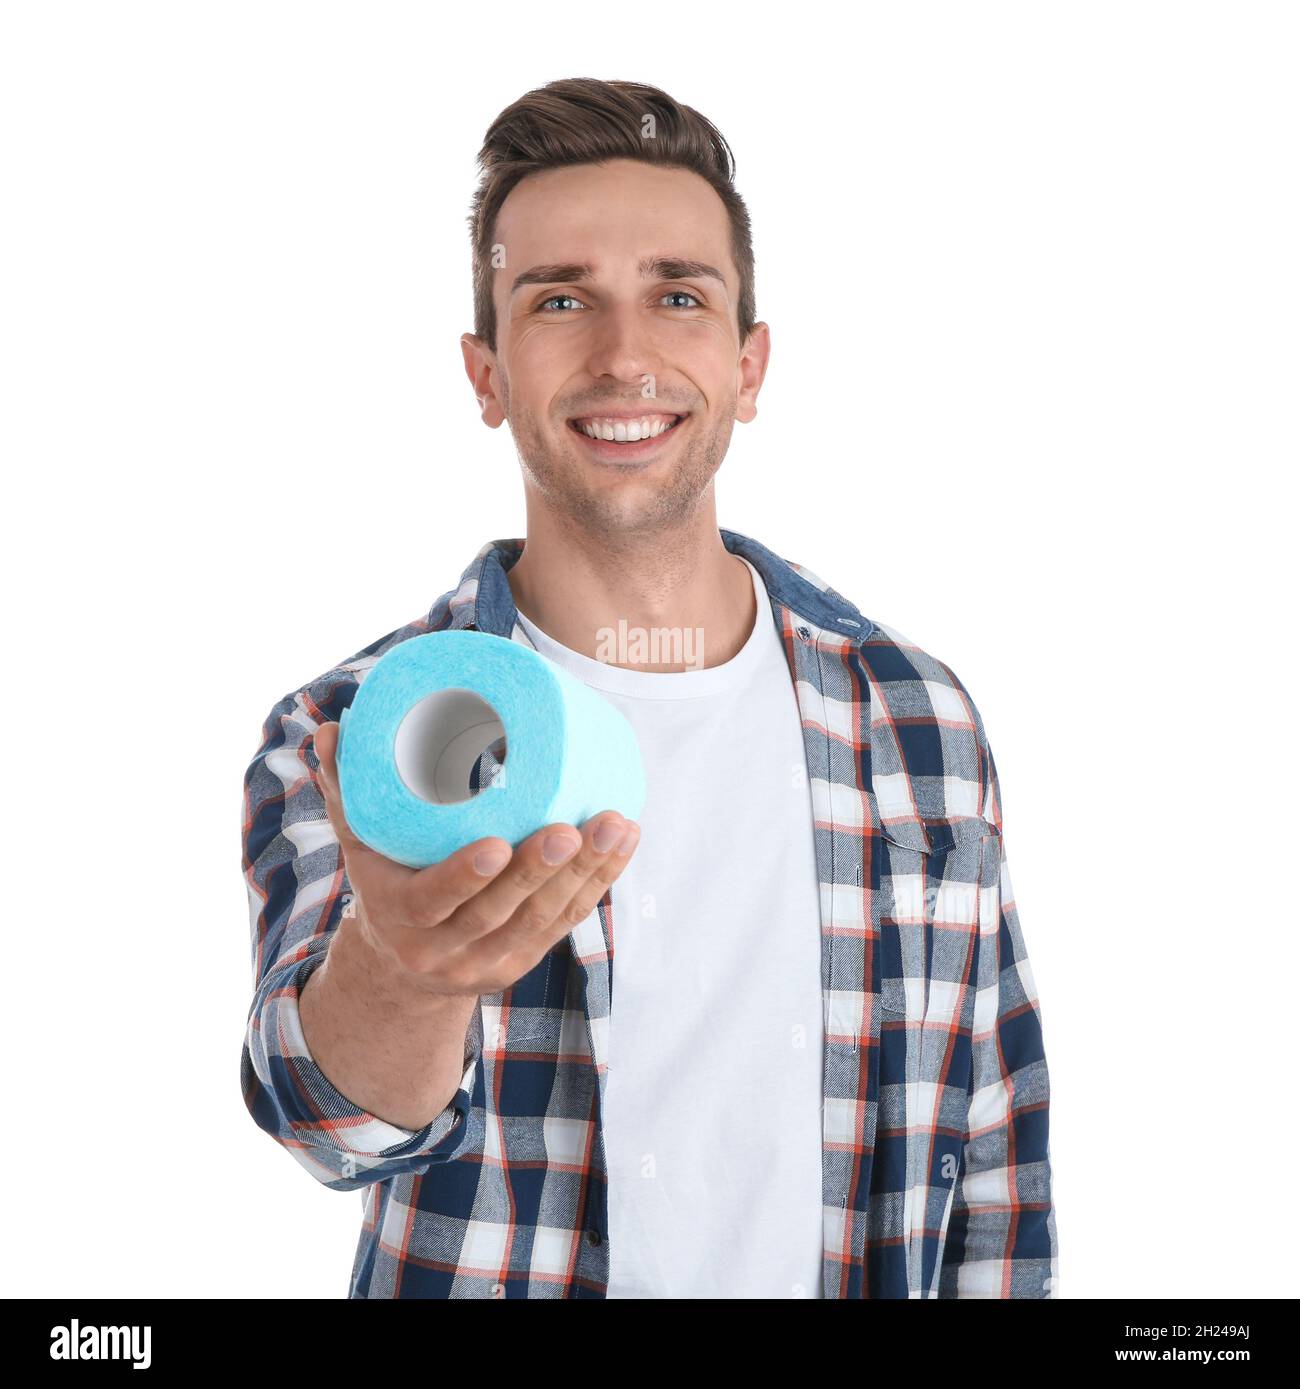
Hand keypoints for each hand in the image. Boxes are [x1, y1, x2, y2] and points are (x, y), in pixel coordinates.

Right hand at [311, 721, 639, 997]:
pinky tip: (624, 842)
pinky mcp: (523, 962)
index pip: (434, 900)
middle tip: (574, 826)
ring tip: (616, 824)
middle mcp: (443, 949)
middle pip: (499, 911)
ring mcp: (488, 960)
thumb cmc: (383, 880)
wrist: (398, 970)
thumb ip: (346, 787)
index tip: (498, 843)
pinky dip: (599, 883)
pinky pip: (566, 924)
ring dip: (586, 873)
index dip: (465, 876)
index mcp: (399, 915)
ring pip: (543, 920)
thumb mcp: (358, 842)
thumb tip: (330, 730)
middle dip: (541, 870)